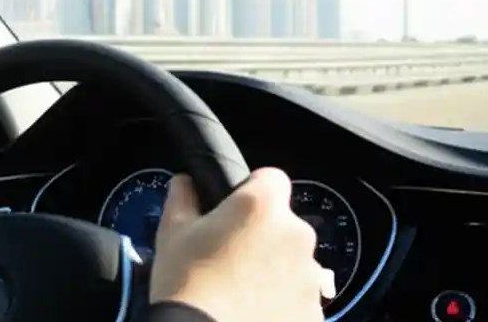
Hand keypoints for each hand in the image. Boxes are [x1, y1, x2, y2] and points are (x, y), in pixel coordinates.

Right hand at [150, 168, 335, 321]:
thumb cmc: (185, 282)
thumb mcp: (172, 233)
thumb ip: (183, 198)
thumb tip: (186, 183)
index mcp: (262, 206)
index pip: (271, 178)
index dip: (251, 191)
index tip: (234, 212)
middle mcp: (295, 234)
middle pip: (285, 224)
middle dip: (264, 236)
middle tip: (232, 258)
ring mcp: (310, 276)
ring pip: (295, 262)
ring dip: (276, 271)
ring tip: (244, 292)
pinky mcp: (315, 311)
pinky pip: (300, 297)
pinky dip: (284, 302)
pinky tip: (256, 312)